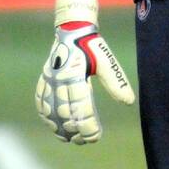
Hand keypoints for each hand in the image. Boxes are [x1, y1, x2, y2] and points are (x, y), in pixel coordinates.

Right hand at [35, 0, 134, 142]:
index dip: (88, 126)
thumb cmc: (92, 45)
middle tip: (85, 140)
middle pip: (64, 113)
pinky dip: (45, 115)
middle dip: (75, 130)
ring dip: (58, 127)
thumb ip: (116, 81)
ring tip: (69, 138)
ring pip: (50, 110)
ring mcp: (49, 79)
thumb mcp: (106, 61)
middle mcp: (59, 79)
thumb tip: (129, 101)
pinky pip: (40, 100)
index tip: (95, 136)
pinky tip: (52, 125)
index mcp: (75, 75)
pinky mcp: (44, 78)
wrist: (72, 28)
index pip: (81, 108)